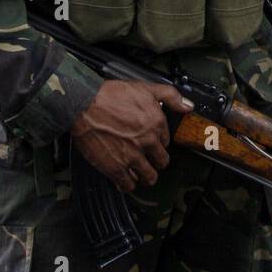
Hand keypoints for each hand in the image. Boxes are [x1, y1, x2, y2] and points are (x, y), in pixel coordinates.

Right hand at [70, 80, 192, 193]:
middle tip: (148, 159)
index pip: (166, 141)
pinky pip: (128, 184)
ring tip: (139, 172)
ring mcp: (132, 156)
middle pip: (161, 161)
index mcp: (156, 123)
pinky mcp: (115, 168)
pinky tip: (124, 178)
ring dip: (145, 175)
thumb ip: (170, 96)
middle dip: (156, 161)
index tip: (152, 142)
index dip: (158, 142)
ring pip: (148, 177)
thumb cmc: (110, 95)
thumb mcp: (145, 87)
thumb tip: (188, 106)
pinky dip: (127, 183)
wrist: (83, 104)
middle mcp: (148, 141)